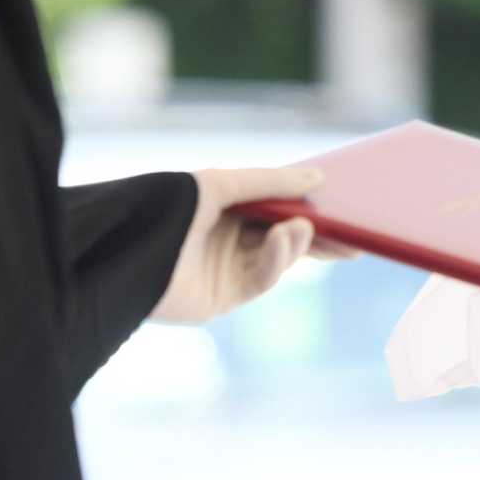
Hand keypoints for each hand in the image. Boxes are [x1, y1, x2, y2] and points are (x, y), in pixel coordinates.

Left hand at [151, 165, 348, 323]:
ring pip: (279, 259)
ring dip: (297, 243)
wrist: (123, 251)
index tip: (347, 206)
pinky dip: (277, 259)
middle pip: (287, 237)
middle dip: (321, 235)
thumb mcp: (222, 184)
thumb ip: (271, 182)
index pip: (280, 208)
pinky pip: (261, 279)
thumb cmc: (166, 208)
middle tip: (356, 234)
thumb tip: (318, 180)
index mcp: (228, 209)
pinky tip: (284, 239)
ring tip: (307, 227)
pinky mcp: (223, 298)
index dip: (312, 207)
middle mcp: (229, 240)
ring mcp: (227, 270)